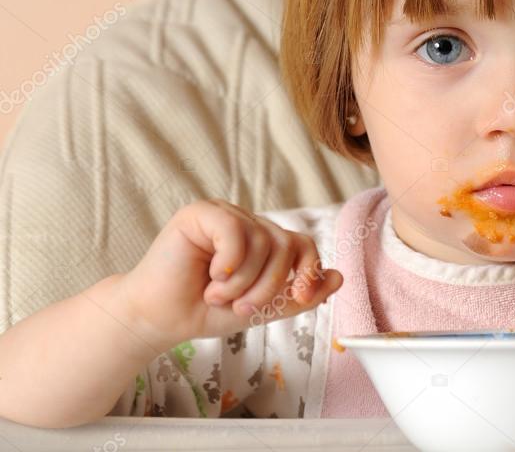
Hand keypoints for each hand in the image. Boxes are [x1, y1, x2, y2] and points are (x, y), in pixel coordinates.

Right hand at [118, 199, 343, 347]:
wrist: (159, 319)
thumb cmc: (206, 311)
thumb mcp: (262, 308)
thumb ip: (299, 295)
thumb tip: (339, 278)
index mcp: (263, 241)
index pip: (303, 245)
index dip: (309, 270)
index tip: (300, 297)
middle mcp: (247, 223)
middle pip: (286, 244)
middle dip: (269, 285)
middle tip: (241, 307)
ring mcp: (225, 214)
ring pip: (262, 241)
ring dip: (243, 282)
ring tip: (218, 295)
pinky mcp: (201, 212)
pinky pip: (236, 231)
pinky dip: (230, 262)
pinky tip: (212, 277)